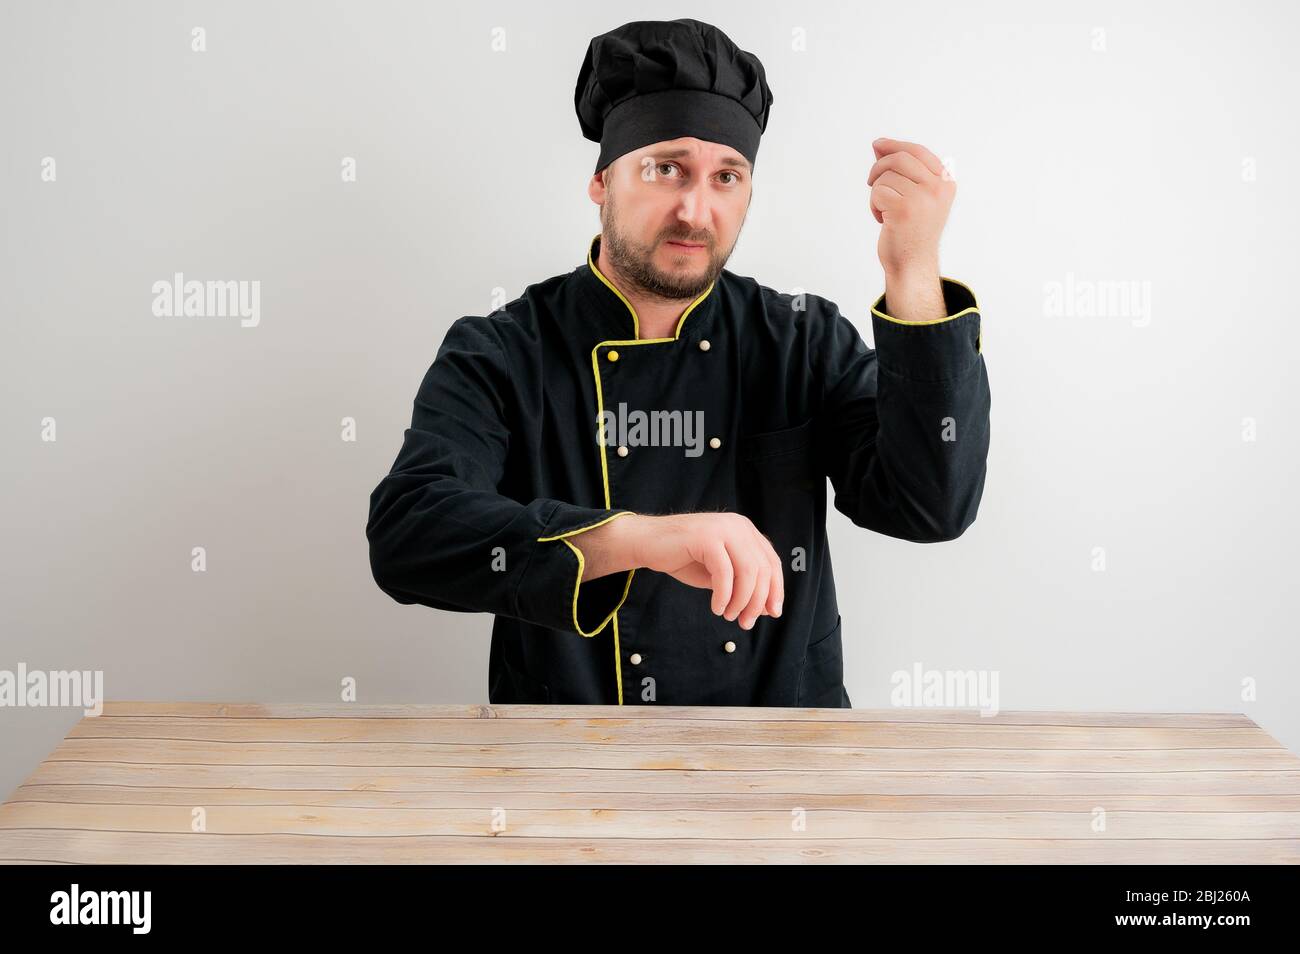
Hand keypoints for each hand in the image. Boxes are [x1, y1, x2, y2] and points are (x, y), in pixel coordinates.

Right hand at [574, 512, 783, 629]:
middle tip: (745, 622)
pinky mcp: (707, 537)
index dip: (776, 589)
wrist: (646, 543)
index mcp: (745, 531)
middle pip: (763, 569)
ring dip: (742, 600)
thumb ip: (742, 587)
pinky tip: (716, 608)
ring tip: (729, 616)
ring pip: (748, 571)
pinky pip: (725, 573)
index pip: (772, 562)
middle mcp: (738, 526)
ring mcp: (723, 528)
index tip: (772, 614)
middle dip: (758, 601)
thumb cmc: (682, 558)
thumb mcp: (719, 576)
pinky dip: (724, 595)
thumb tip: (766, 610)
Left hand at [867, 137, 953, 277]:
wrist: (912, 263)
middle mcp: (938, 188)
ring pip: (886, 176)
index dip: (895, 146)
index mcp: (946, 182)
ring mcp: (922, 198)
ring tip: (885, 210)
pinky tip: (884, 219)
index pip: (918, 152)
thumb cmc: (911, 230)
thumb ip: (902, 171)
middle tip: (871, 182)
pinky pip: (877, 192)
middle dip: (879, 167)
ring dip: (877, 192)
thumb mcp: (914, 195)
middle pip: (900, 158)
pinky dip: (874, 205)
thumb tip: (879, 145)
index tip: (878, 145)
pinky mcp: (904, 209)